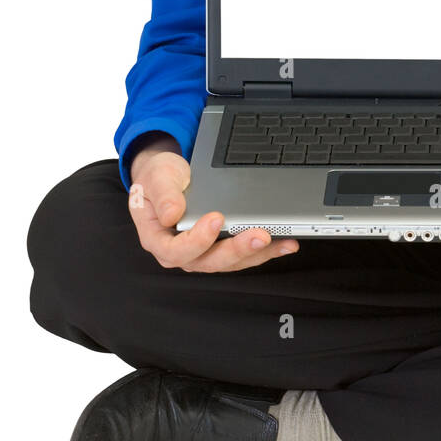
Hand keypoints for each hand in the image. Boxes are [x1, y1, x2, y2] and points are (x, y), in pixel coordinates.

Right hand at [127, 143, 299, 271]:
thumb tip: (171, 215)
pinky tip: (284, 243)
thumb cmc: (159, 180)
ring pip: (230, 262)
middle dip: (237, 249)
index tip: (216, 219)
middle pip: (209, 260)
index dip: (198, 240)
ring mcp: (202, 253)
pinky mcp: (220, 248)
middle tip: (260, 235)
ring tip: (281, 240)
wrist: (167, 179)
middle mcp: (181, 252)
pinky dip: (265, 250)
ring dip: (257, 253)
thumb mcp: (156, 178)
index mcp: (158, 239)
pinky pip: (242, 255)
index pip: (176, 250)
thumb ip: (164, 196)